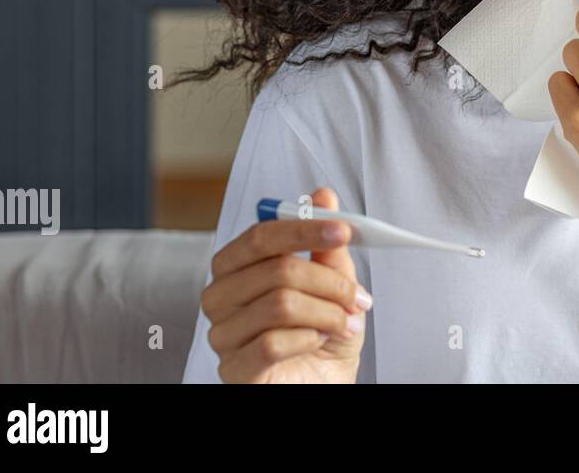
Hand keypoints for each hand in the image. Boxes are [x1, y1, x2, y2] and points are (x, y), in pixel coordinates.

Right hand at [201, 187, 370, 382]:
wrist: (322, 383)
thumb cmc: (322, 335)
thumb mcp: (333, 284)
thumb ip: (325, 244)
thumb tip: (323, 196)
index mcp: (237, 268)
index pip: (261, 236)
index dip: (304, 229)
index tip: (344, 231)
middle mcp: (221, 297)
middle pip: (276, 270)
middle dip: (329, 281)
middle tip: (357, 295)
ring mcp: (223, 335)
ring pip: (280, 305)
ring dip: (327, 313)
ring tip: (345, 323)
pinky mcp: (233, 369)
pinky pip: (271, 343)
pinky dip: (308, 338)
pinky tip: (318, 341)